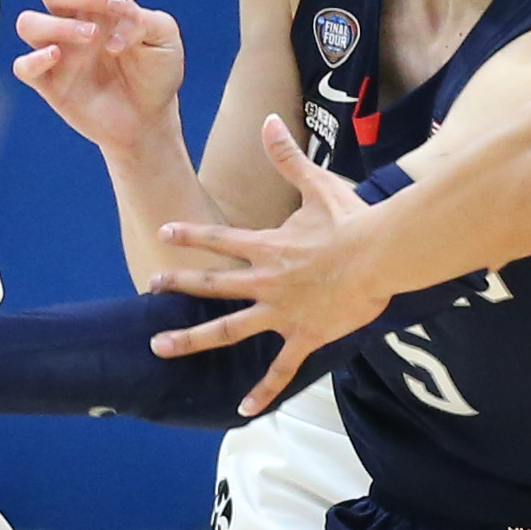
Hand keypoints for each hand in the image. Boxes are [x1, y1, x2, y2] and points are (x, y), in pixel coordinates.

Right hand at [13, 0, 185, 151]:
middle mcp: (75, 24)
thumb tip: (115, 28)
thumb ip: (146, 19)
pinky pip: (22, 66)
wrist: (151, 120)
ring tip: (91, 38)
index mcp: (99, 7)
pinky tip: (58, 58)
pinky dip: (34, 59)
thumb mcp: (166, 38)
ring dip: (57, 24)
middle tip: (112, 12)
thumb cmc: (156, 75)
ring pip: (28, 22)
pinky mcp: (51, 84)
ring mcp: (61, 54)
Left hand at [145, 115, 390, 415]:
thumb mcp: (316, 184)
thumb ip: (287, 157)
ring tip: (160, 347)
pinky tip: (242, 409)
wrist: (380, 254)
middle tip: (150, 286)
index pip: (220, 238)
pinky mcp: (303, 336)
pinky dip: (261, 391)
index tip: (164, 231)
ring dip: (192, 340)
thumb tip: (268, 120)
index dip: (191, 234)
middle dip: (178, 284)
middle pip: (212, 285)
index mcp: (268, 246)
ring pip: (228, 330)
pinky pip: (279, 369)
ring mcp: (281, 312)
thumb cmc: (351, 220)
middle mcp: (265, 280)